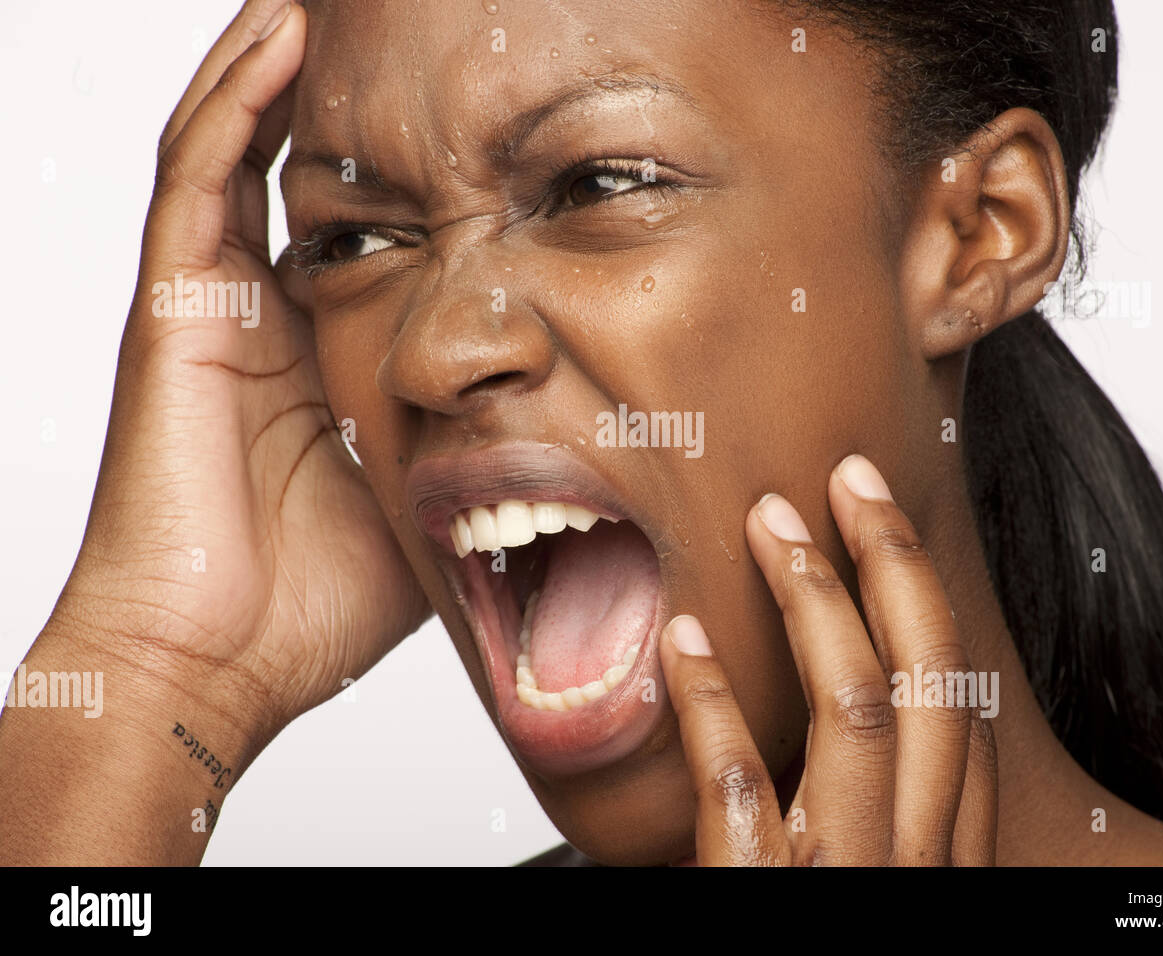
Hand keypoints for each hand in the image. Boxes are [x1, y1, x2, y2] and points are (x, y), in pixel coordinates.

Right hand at [49, 0, 427, 746]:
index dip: (396, 162)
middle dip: (339, 92)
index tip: (468, 117)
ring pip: (233, 143)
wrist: (217, 664)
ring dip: (277, 63)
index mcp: (317, 352)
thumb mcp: (429, 504)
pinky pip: (195, 178)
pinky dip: (231, 100)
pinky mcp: (175, 309)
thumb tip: (578, 461)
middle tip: (398, 31)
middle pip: (294, 166)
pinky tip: (276, 35)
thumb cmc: (314, 602)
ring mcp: (213, 302)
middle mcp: (261, 310)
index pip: (355, 224)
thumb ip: (482, 460)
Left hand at [658, 454, 997, 864]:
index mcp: (947, 861)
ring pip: (854, 707)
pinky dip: (708, 697)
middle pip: (930, 681)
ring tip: (769, 521)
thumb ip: (861, 825)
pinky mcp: (761, 893)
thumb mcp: (861, 881)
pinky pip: (736, 778)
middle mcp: (914, 863)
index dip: (929, 610)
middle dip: (895, 562)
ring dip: (812, 595)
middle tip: (853, 479)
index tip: (888, 538)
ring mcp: (847, 875)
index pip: (966, 717)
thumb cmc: (815, 949)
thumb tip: (823, 744)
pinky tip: (681, 638)